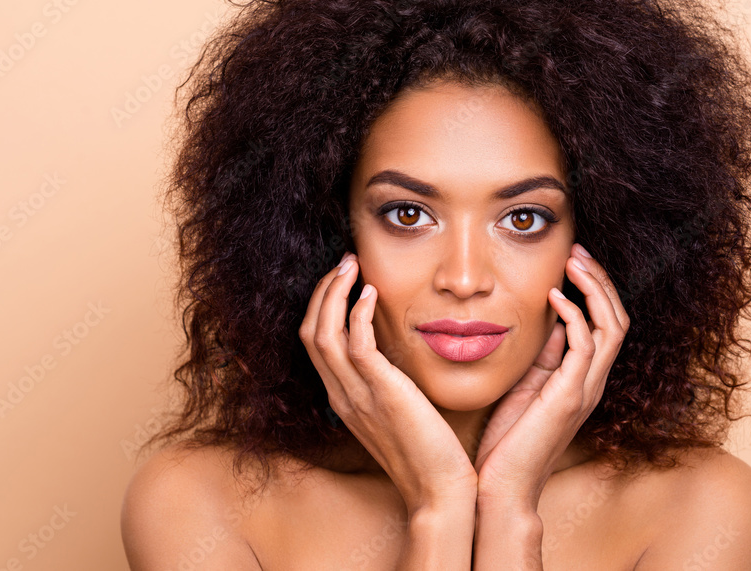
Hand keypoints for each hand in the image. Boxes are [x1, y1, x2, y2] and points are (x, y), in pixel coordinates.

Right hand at [298, 252, 477, 513]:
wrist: (440, 491)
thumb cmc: (429, 452)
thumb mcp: (398, 412)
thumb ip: (387, 383)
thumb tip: (395, 354)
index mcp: (343, 399)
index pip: (315, 343)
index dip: (323, 305)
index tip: (344, 278)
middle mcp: (341, 396)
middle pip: (310, 332)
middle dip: (324, 291)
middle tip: (345, 260)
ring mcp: (357, 396)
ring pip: (323, 334)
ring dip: (334, 293)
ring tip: (352, 265)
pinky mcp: (380, 393)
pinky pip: (354, 345)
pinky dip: (356, 314)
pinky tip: (371, 294)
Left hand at [472, 242, 629, 510]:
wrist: (502, 488)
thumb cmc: (508, 442)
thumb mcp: (527, 387)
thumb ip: (545, 357)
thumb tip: (551, 321)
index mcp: (582, 380)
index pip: (605, 325)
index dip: (596, 291)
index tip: (573, 260)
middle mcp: (591, 383)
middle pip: (617, 319)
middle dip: (601, 281)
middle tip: (578, 251)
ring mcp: (584, 390)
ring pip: (611, 327)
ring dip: (594, 289)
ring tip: (573, 261)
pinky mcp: (568, 397)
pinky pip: (584, 346)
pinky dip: (574, 315)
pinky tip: (554, 295)